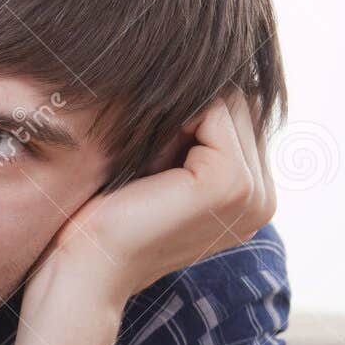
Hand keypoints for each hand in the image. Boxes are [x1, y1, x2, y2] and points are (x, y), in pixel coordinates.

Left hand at [41, 91, 274, 306]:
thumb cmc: (102, 222)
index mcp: (251, 198)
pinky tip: (145, 168)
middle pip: (237, 105)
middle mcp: (263, 198)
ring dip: (175, 122)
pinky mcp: (230, 183)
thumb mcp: (155, 172)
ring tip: (144, 171)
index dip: (186, 121)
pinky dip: (171, 125)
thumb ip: (188, 137)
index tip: (147, 165)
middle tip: (142, 169)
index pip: (237, 117)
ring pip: (227, 103)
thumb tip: (198, 73)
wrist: (81, 271)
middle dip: (184, 118)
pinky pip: (213, 110)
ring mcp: (254, 194)